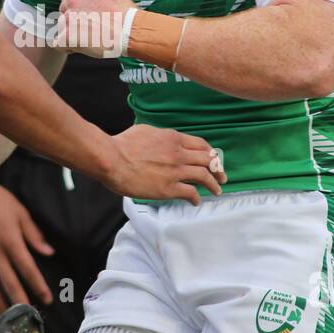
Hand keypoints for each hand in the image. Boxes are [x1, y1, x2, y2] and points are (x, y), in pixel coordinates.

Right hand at [0, 177, 54, 310]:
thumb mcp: (20, 213)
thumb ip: (34, 235)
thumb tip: (49, 252)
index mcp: (10, 240)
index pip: (27, 268)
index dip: (38, 286)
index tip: (47, 299)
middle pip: (9, 283)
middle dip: (20, 301)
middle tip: (28, 316)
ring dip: (0, 303)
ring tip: (9, 316)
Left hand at [56, 0, 134, 57]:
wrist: (129, 32)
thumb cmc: (126, 15)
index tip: (74, 7)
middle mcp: (73, 0)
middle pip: (63, 10)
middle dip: (72, 18)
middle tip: (87, 27)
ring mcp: (68, 18)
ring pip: (61, 26)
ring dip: (70, 33)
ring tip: (88, 38)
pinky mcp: (67, 36)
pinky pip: (58, 43)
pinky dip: (67, 47)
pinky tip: (80, 47)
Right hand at [105, 125, 226, 203]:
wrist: (111, 159)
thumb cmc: (122, 144)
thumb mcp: (145, 131)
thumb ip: (159, 136)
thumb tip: (162, 139)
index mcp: (173, 138)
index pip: (201, 145)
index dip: (211, 153)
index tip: (214, 160)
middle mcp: (178, 153)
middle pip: (208, 160)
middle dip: (218, 169)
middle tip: (222, 177)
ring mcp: (175, 171)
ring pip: (204, 176)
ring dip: (213, 184)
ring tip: (217, 191)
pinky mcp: (168, 188)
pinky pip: (190, 192)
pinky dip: (196, 197)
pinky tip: (196, 201)